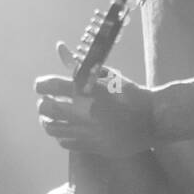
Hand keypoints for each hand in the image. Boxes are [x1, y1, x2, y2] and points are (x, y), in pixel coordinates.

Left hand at [35, 42, 154, 157]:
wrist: (152, 118)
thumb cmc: (128, 93)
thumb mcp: (106, 74)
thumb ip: (79, 65)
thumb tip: (60, 48)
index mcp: (87, 90)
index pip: (50, 86)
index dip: (41, 85)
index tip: (41, 86)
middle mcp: (84, 111)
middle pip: (47, 109)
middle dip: (42, 104)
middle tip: (46, 102)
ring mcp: (87, 131)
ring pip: (52, 129)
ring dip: (47, 122)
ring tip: (50, 118)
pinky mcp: (93, 146)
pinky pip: (66, 143)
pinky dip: (61, 136)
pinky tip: (65, 131)